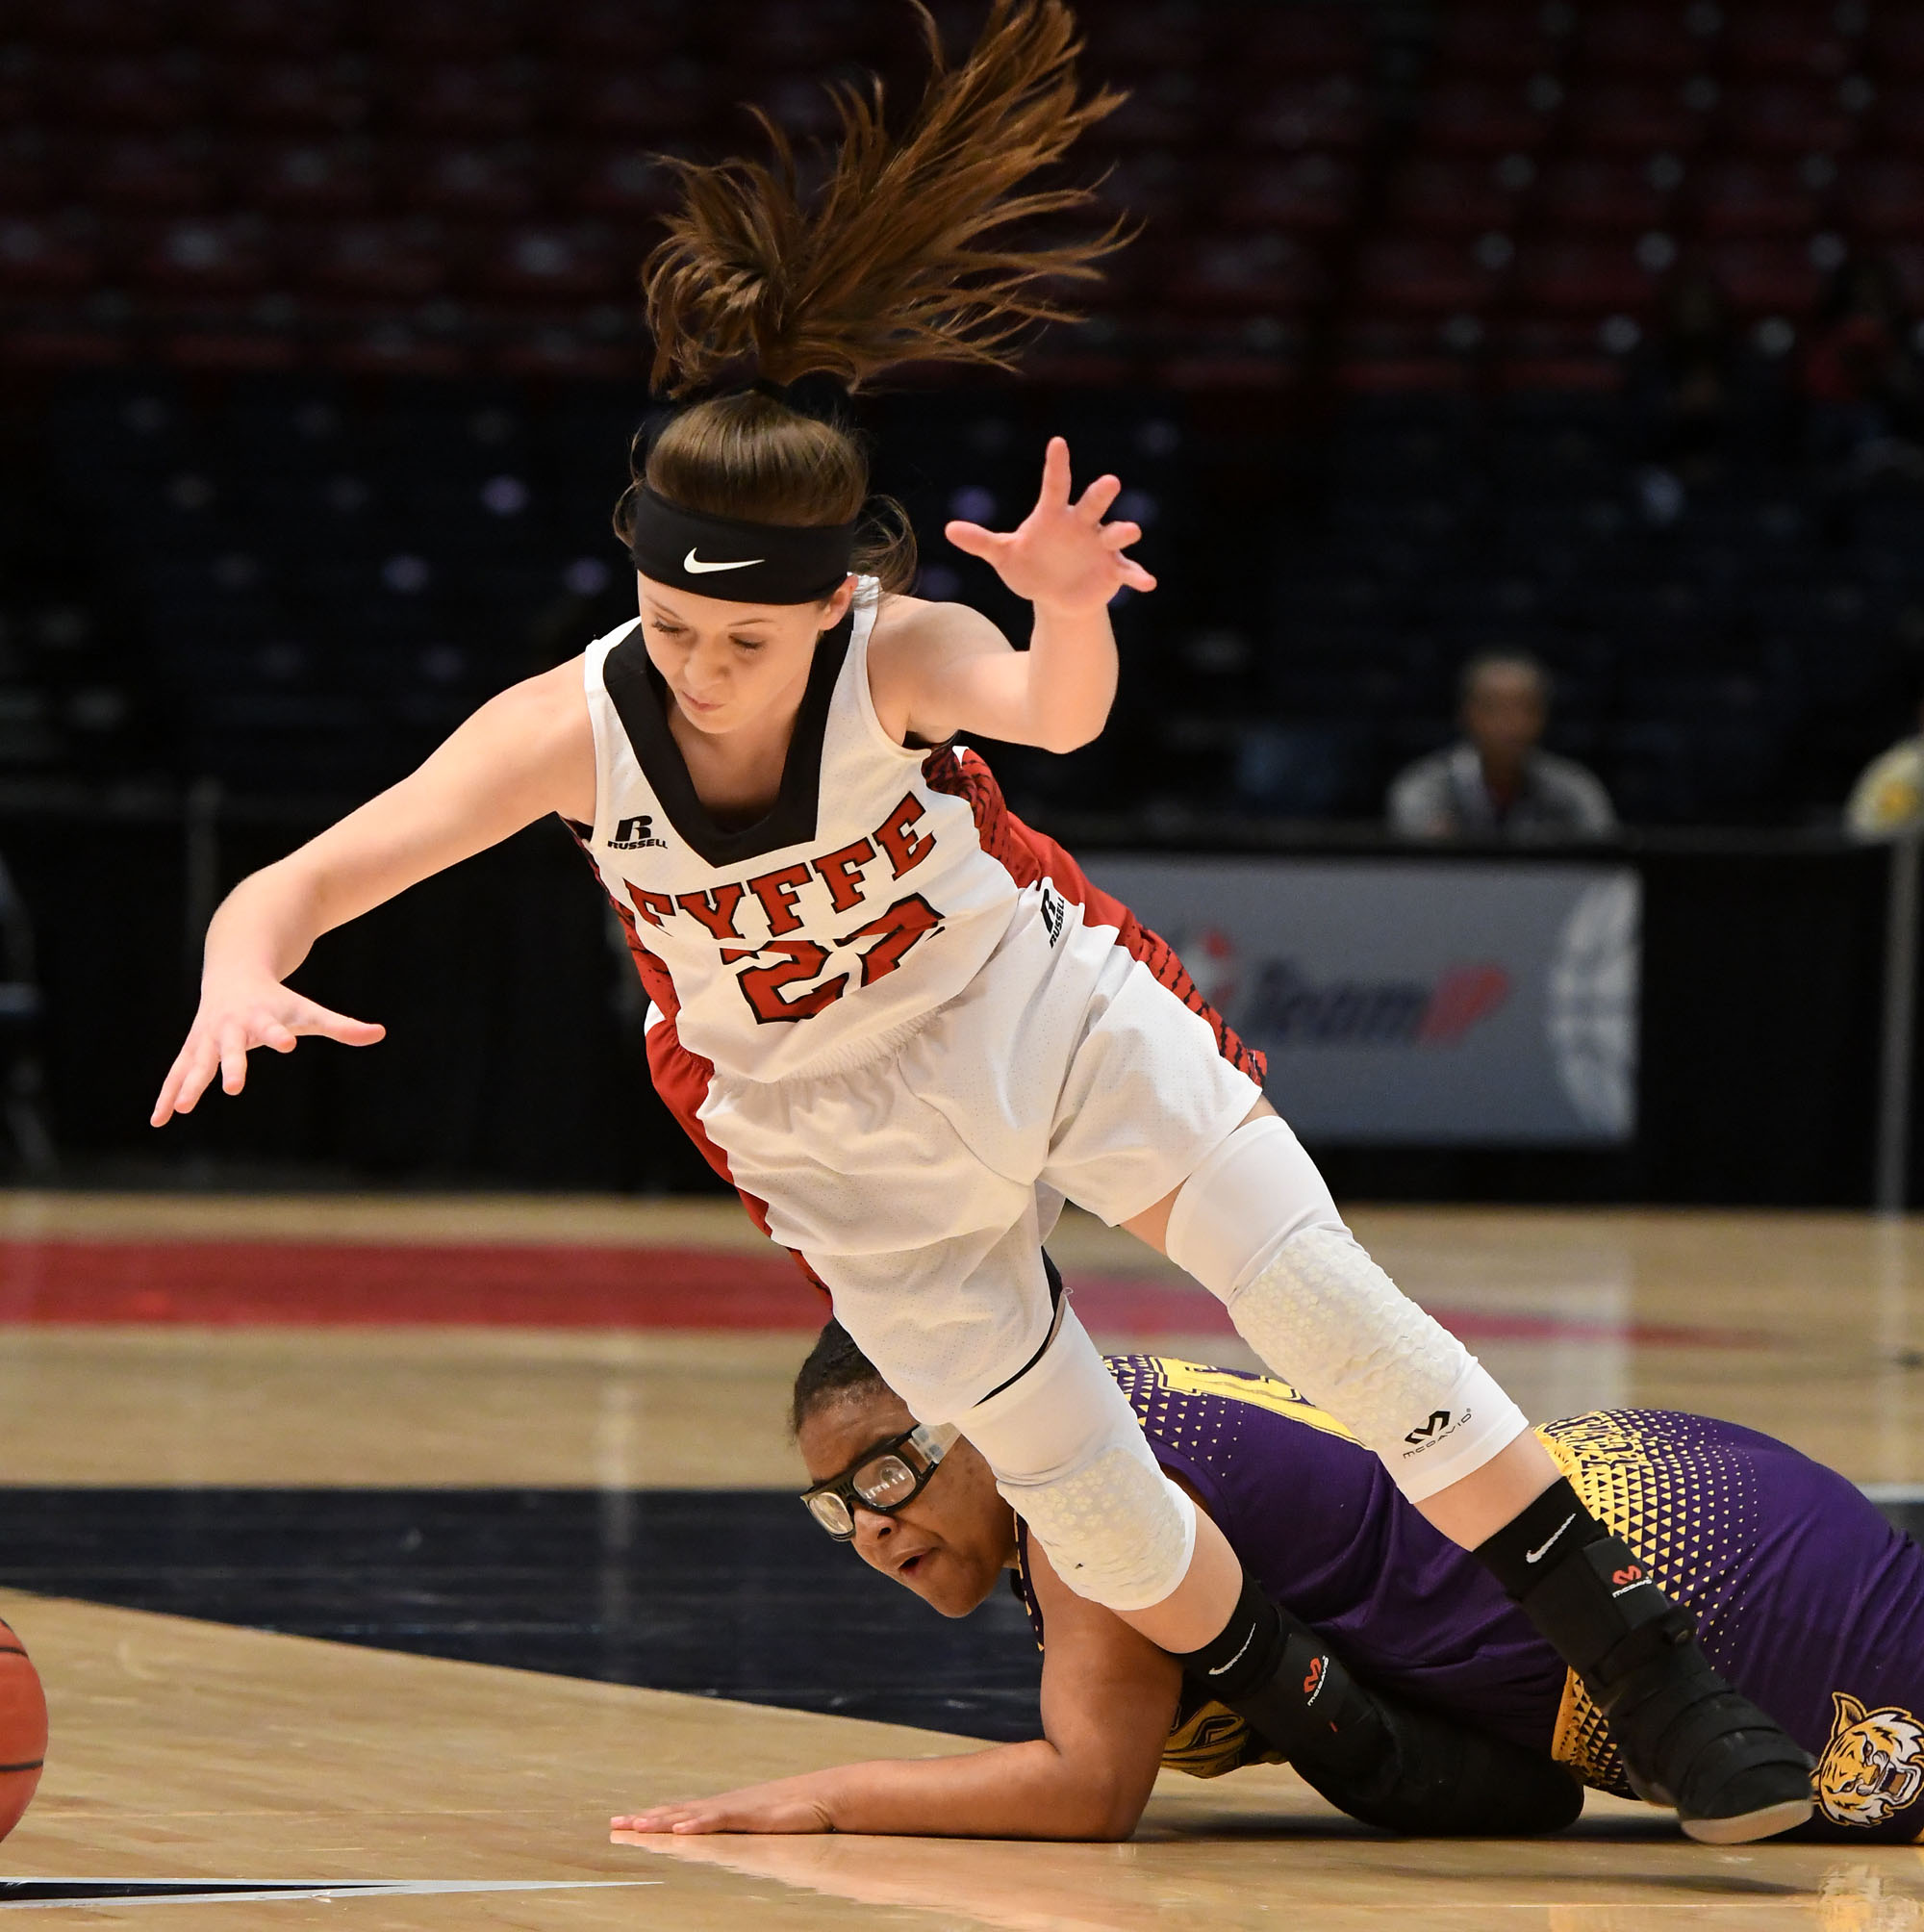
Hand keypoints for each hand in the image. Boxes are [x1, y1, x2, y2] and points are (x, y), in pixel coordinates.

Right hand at [151, 978, 384, 1125]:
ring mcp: (207, 1038)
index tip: (287, 1043)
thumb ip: (341, 1026)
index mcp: (261, 1017)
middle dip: (231, 1066)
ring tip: (183, 1109)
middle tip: (234, 1087)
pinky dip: (167, 1094)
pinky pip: (177, 1073)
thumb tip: (380, 1033)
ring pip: (196, 1063)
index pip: (273, 1027)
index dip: (279, 1035)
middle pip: (231, 1048)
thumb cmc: (277, 999)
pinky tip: (158, 1120)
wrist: (234, 972)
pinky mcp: (192, 1048)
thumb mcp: (307, 1011)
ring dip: (189, 1084)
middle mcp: (231, 1027)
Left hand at [611, 1778, 836, 1836]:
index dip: (652, 1817)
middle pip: (678, 1812)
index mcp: (723, 1810)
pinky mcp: (753, 1815)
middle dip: (646, 1819)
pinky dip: (699, 1823)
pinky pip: (721, 1820)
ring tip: (638, 1826)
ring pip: (693, 1814)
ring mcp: (737, 1808)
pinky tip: (681, 1828)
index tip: (624, 1822)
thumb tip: (719, 1842)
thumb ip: (738, 1832)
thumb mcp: (759, 1827)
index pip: (680, 1813)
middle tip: (615, 1824)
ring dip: (664, 1820)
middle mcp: (724, 1806)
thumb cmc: (795, 1813)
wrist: (825, 1795)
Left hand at [945, 436, 1155, 614]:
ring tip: (1130, 530)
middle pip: (1093, 505)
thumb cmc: (1030, 566)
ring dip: (1123, 532)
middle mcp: (1083, 525)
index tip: (1058, 443)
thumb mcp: (1004, 556)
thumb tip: (949, 529)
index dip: (1056, 465)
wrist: (1056, 595)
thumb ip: (982, 541)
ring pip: (1115, 534)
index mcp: (1055, 516)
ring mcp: (1101, 547)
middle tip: (1110, 482)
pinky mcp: (1114, 570)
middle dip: (1101, 495)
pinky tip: (1147, 583)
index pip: (1055, 486)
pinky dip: (1137, 575)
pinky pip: (1128, 571)